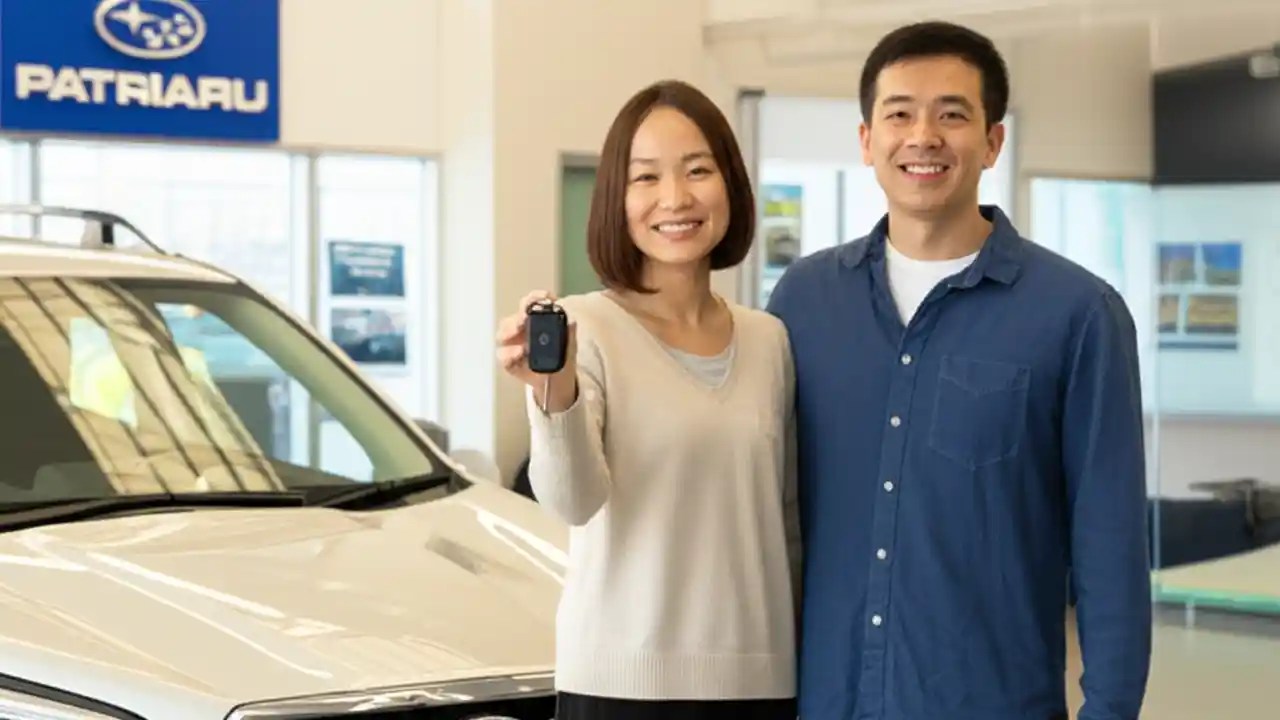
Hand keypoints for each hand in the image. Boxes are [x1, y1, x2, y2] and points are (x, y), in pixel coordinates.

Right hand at [495, 290, 578, 411]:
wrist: (557, 380)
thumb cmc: (562, 357)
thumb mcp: (570, 342)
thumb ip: (569, 330)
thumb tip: (570, 320)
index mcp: (536, 319)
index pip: (531, 302)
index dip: (534, 297)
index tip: (543, 298)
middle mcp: (522, 328)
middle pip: (513, 317)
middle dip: (518, 317)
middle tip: (524, 319)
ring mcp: (513, 343)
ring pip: (503, 333)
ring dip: (510, 333)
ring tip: (522, 340)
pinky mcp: (509, 359)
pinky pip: (503, 354)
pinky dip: (509, 354)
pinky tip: (520, 354)